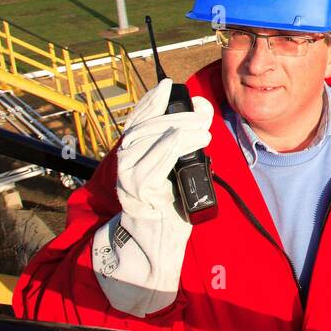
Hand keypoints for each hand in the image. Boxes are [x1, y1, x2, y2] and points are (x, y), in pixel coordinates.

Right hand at [92, 79, 212, 317]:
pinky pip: (157, 162)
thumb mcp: (175, 170)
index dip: (152, 101)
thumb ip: (181, 146)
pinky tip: (193, 139)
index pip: (138, 120)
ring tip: (204, 127)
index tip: (168, 87)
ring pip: (150, 140)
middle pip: (145, 126)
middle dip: (175, 113)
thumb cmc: (168, 206)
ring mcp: (130, 177)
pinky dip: (175, 146)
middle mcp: (125, 163)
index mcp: (132, 155)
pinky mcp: (140, 191)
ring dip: (180, 128)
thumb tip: (200, 117)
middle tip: (202, 111)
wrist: (155, 244)